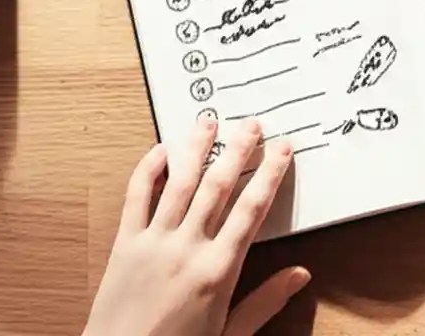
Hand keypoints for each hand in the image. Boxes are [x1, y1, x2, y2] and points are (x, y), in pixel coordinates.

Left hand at [84, 117, 310, 335]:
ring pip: (179, 182)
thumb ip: (265, 302)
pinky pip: (136, 196)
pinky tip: (160, 150)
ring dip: (196, 148)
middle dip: (238, 151)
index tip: (282, 149)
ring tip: (209, 121)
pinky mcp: (124, 244)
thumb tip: (300, 275)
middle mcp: (186, 249)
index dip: (270, 175)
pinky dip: (148, 169)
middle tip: (252, 124)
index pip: (251, 210)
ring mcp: (153, 242)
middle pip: (218, 187)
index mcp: (218, 271)